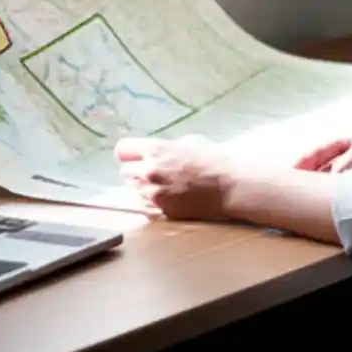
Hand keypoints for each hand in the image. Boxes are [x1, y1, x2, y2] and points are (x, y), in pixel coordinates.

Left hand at [115, 135, 238, 220]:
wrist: (229, 186)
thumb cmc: (212, 160)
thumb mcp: (188, 142)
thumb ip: (165, 147)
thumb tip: (153, 152)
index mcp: (155, 150)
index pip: (122, 150)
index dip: (128, 153)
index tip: (133, 156)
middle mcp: (149, 171)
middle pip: (125, 172)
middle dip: (136, 171)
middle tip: (152, 172)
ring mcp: (154, 193)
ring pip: (135, 190)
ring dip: (145, 187)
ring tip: (165, 185)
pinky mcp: (162, 210)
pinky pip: (148, 205)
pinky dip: (155, 202)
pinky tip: (172, 196)